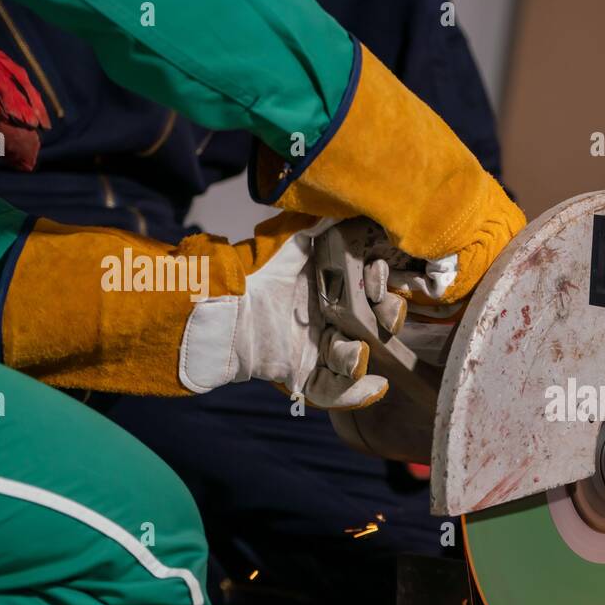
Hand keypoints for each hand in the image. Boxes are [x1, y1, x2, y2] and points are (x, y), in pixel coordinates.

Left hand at [179, 215, 402, 409]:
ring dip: (361, 357)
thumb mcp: (289, 246)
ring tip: (356, 355)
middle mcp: (329, 321)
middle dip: (384, 320)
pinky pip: (332, 390)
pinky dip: (355, 393)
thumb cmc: (254, 272)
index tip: (378, 278)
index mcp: (331, 290)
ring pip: (353, 360)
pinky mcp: (301, 375)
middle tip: (385, 318)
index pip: (370, 290)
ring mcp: (317, 351)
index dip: (381, 286)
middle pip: (371, 327)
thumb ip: (318, 229)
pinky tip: (376, 388)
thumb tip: (345, 211)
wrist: (219, 306)